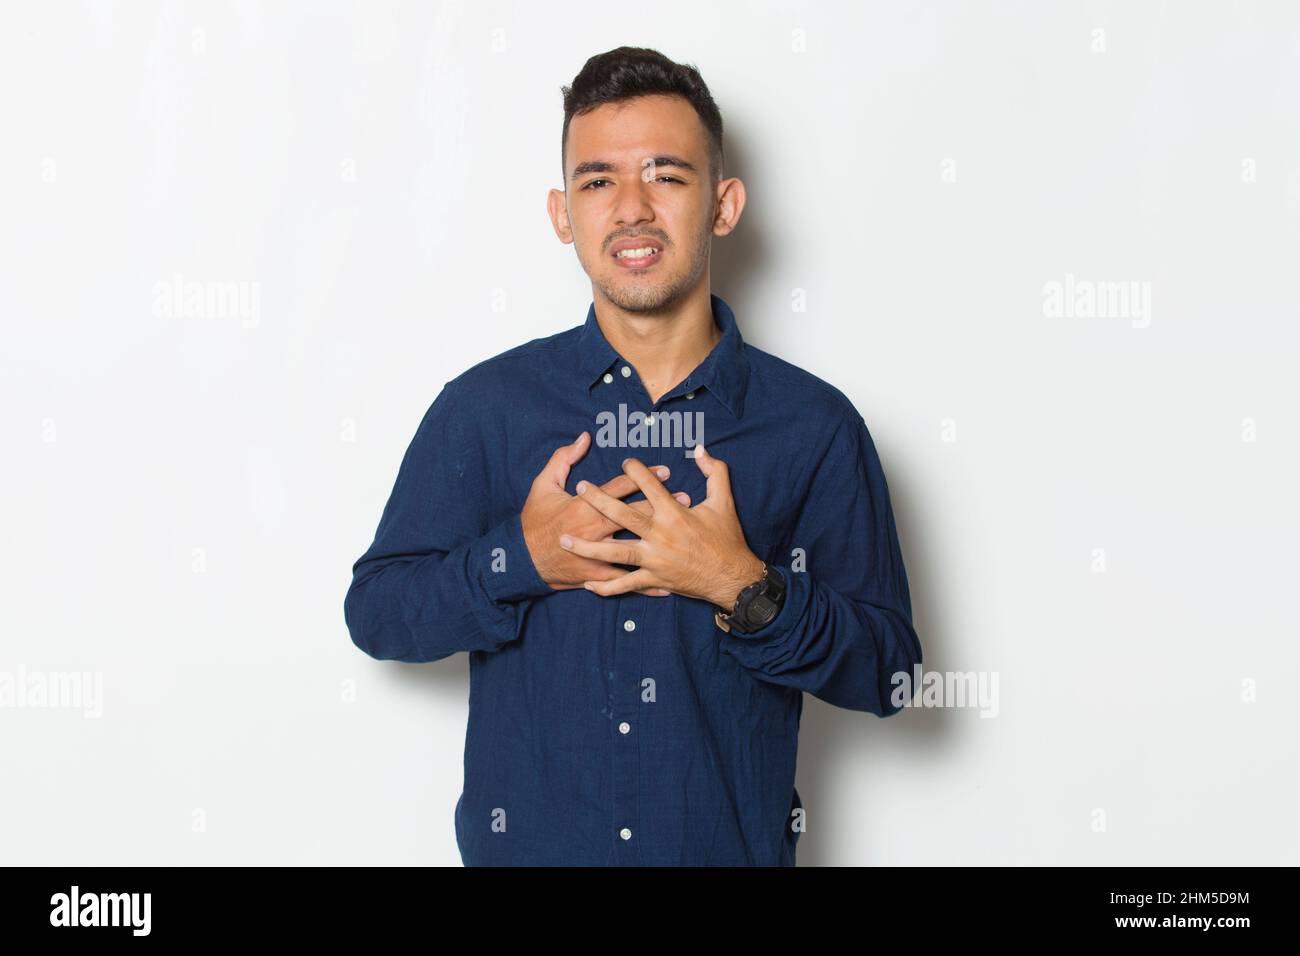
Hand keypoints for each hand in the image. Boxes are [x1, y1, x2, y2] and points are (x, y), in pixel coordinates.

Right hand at [521, 432, 690, 593]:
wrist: (520, 559)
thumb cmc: (534, 520)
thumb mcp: (544, 485)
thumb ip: (564, 458)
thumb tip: (584, 437)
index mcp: (584, 506)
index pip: (619, 488)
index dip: (642, 477)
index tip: (664, 471)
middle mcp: (594, 529)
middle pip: (634, 514)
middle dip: (661, 504)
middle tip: (685, 497)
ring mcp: (597, 553)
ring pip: (634, 545)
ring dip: (660, 539)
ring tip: (682, 532)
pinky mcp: (596, 574)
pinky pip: (624, 580)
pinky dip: (645, 583)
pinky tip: (667, 584)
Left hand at [559, 443, 763, 607]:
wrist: (732, 577)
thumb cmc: (727, 538)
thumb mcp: (724, 501)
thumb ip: (714, 471)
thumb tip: (700, 449)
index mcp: (674, 514)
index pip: (649, 486)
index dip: (636, 470)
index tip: (624, 461)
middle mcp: (660, 535)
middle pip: (622, 515)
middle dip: (598, 501)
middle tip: (581, 488)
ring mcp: (654, 560)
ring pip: (615, 552)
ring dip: (588, 546)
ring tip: (566, 539)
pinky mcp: (654, 579)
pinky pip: (626, 584)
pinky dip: (606, 586)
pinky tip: (588, 583)